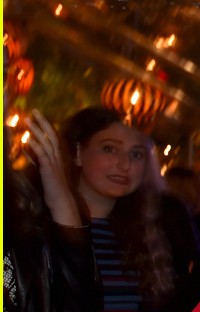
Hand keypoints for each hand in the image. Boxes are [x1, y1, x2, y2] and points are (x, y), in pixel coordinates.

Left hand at [24, 111, 83, 226]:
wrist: (61, 200)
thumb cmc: (53, 187)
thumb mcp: (44, 169)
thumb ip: (36, 157)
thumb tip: (27, 147)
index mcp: (57, 156)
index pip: (52, 137)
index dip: (45, 125)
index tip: (37, 115)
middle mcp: (57, 157)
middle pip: (50, 135)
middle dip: (42, 122)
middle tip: (34, 111)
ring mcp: (54, 162)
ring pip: (46, 142)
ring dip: (36, 130)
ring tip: (28, 120)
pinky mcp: (49, 169)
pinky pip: (42, 155)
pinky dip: (36, 146)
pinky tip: (29, 139)